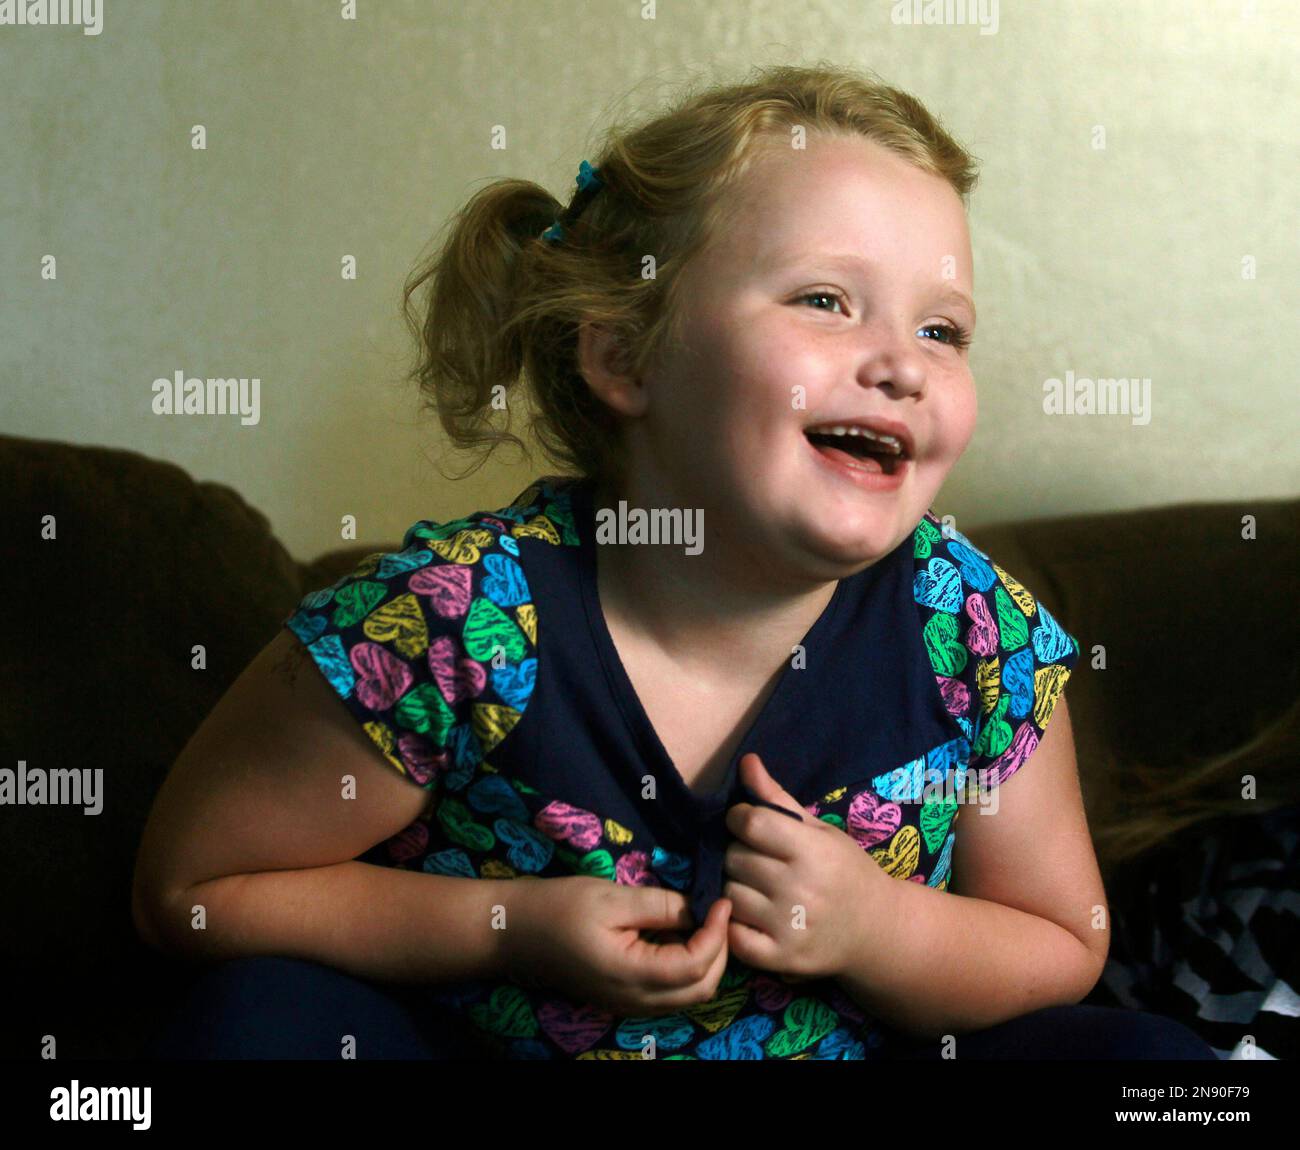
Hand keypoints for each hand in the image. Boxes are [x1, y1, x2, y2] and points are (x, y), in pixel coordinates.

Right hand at [499, 874, 732, 1015]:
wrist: (514, 931)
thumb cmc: (558, 908)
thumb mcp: (611, 897)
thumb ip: (661, 906)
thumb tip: (701, 908)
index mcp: (631, 975)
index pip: (695, 965)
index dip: (718, 933)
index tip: (722, 899)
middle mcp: (635, 1000)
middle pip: (701, 988)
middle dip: (719, 950)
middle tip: (716, 911)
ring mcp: (629, 1004)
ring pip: (688, 994)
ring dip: (705, 960)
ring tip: (700, 919)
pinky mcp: (623, 998)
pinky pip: (669, 992)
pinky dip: (685, 967)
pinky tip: (675, 934)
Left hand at [723, 752, 890, 981]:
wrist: (877, 931)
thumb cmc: (846, 872)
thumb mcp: (820, 831)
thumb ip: (778, 799)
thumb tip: (746, 761)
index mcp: (813, 851)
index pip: (751, 824)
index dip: (738, 818)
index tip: (745, 822)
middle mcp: (801, 889)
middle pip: (734, 858)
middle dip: (737, 852)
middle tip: (755, 857)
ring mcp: (789, 927)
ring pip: (729, 894)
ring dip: (734, 886)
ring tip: (755, 885)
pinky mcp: (780, 959)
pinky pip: (732, 934)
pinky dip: (734, 923)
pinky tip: (751, 914)